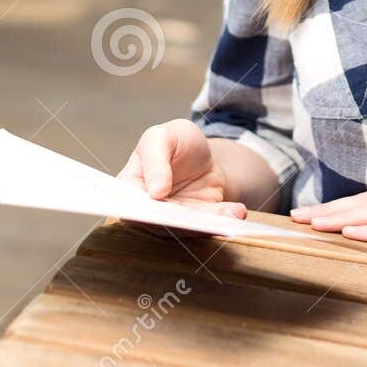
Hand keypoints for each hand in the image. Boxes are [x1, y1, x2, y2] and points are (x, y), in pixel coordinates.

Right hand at [118, 120, 246, 222]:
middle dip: (182, 223)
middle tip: (199, 218)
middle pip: (160, 225)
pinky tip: (237, 211)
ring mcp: (174, 220)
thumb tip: (155, 192)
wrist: (201, 153)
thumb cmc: (174, 141)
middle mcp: (149, 211)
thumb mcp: (161, 136)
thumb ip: (155, 158)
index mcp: (130, 189)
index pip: (129, 208)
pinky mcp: (198, 223)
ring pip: (189, 229)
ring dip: (210, 224)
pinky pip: (209, 227)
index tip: (160, 205)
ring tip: (230, 214)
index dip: (141, 213)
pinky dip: (224, 220)